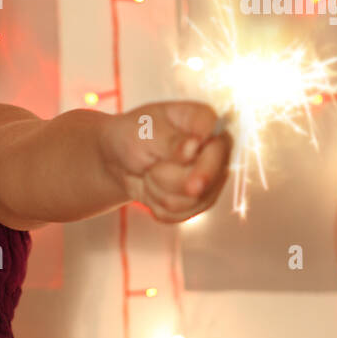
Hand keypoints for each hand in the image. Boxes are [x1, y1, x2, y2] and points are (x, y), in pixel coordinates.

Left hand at [100, 101, 231, 222]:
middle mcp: (216, 150)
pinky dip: (156, 204)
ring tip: (149, 171)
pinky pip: (180, 215)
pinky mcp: (200, 200)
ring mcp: (211, 177)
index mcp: (205, 122)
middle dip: (166, 178)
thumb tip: (194, 146)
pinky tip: (152, 187)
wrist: (118, 157)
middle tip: (149, 166)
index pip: (218, 146)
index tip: (192, 181)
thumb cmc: (132, 135)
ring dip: (157, 190)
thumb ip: (170, 141)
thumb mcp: (144, 133)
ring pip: (190, 201)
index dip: (206, 166)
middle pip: (203, 181)